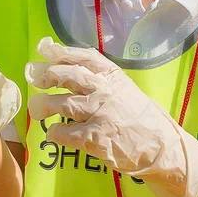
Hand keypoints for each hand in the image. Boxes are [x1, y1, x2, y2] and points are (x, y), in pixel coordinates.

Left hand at [25, 37, 197, 196]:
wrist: (163, 149)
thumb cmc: (144, 121)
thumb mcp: (127, 92)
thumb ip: (105, 83)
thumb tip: (74, 74)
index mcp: (115, 78)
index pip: (84, 57)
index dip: (62, 51)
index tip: (44, 47)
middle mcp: (106, 91)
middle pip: (69, 75)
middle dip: (47, 74)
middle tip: (33, 76)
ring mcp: (101, 114)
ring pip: (62, 104)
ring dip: (44, 105)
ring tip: (37, 109)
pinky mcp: (96, 138)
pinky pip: (66, 133)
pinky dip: (55, 133)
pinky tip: (53, 135)